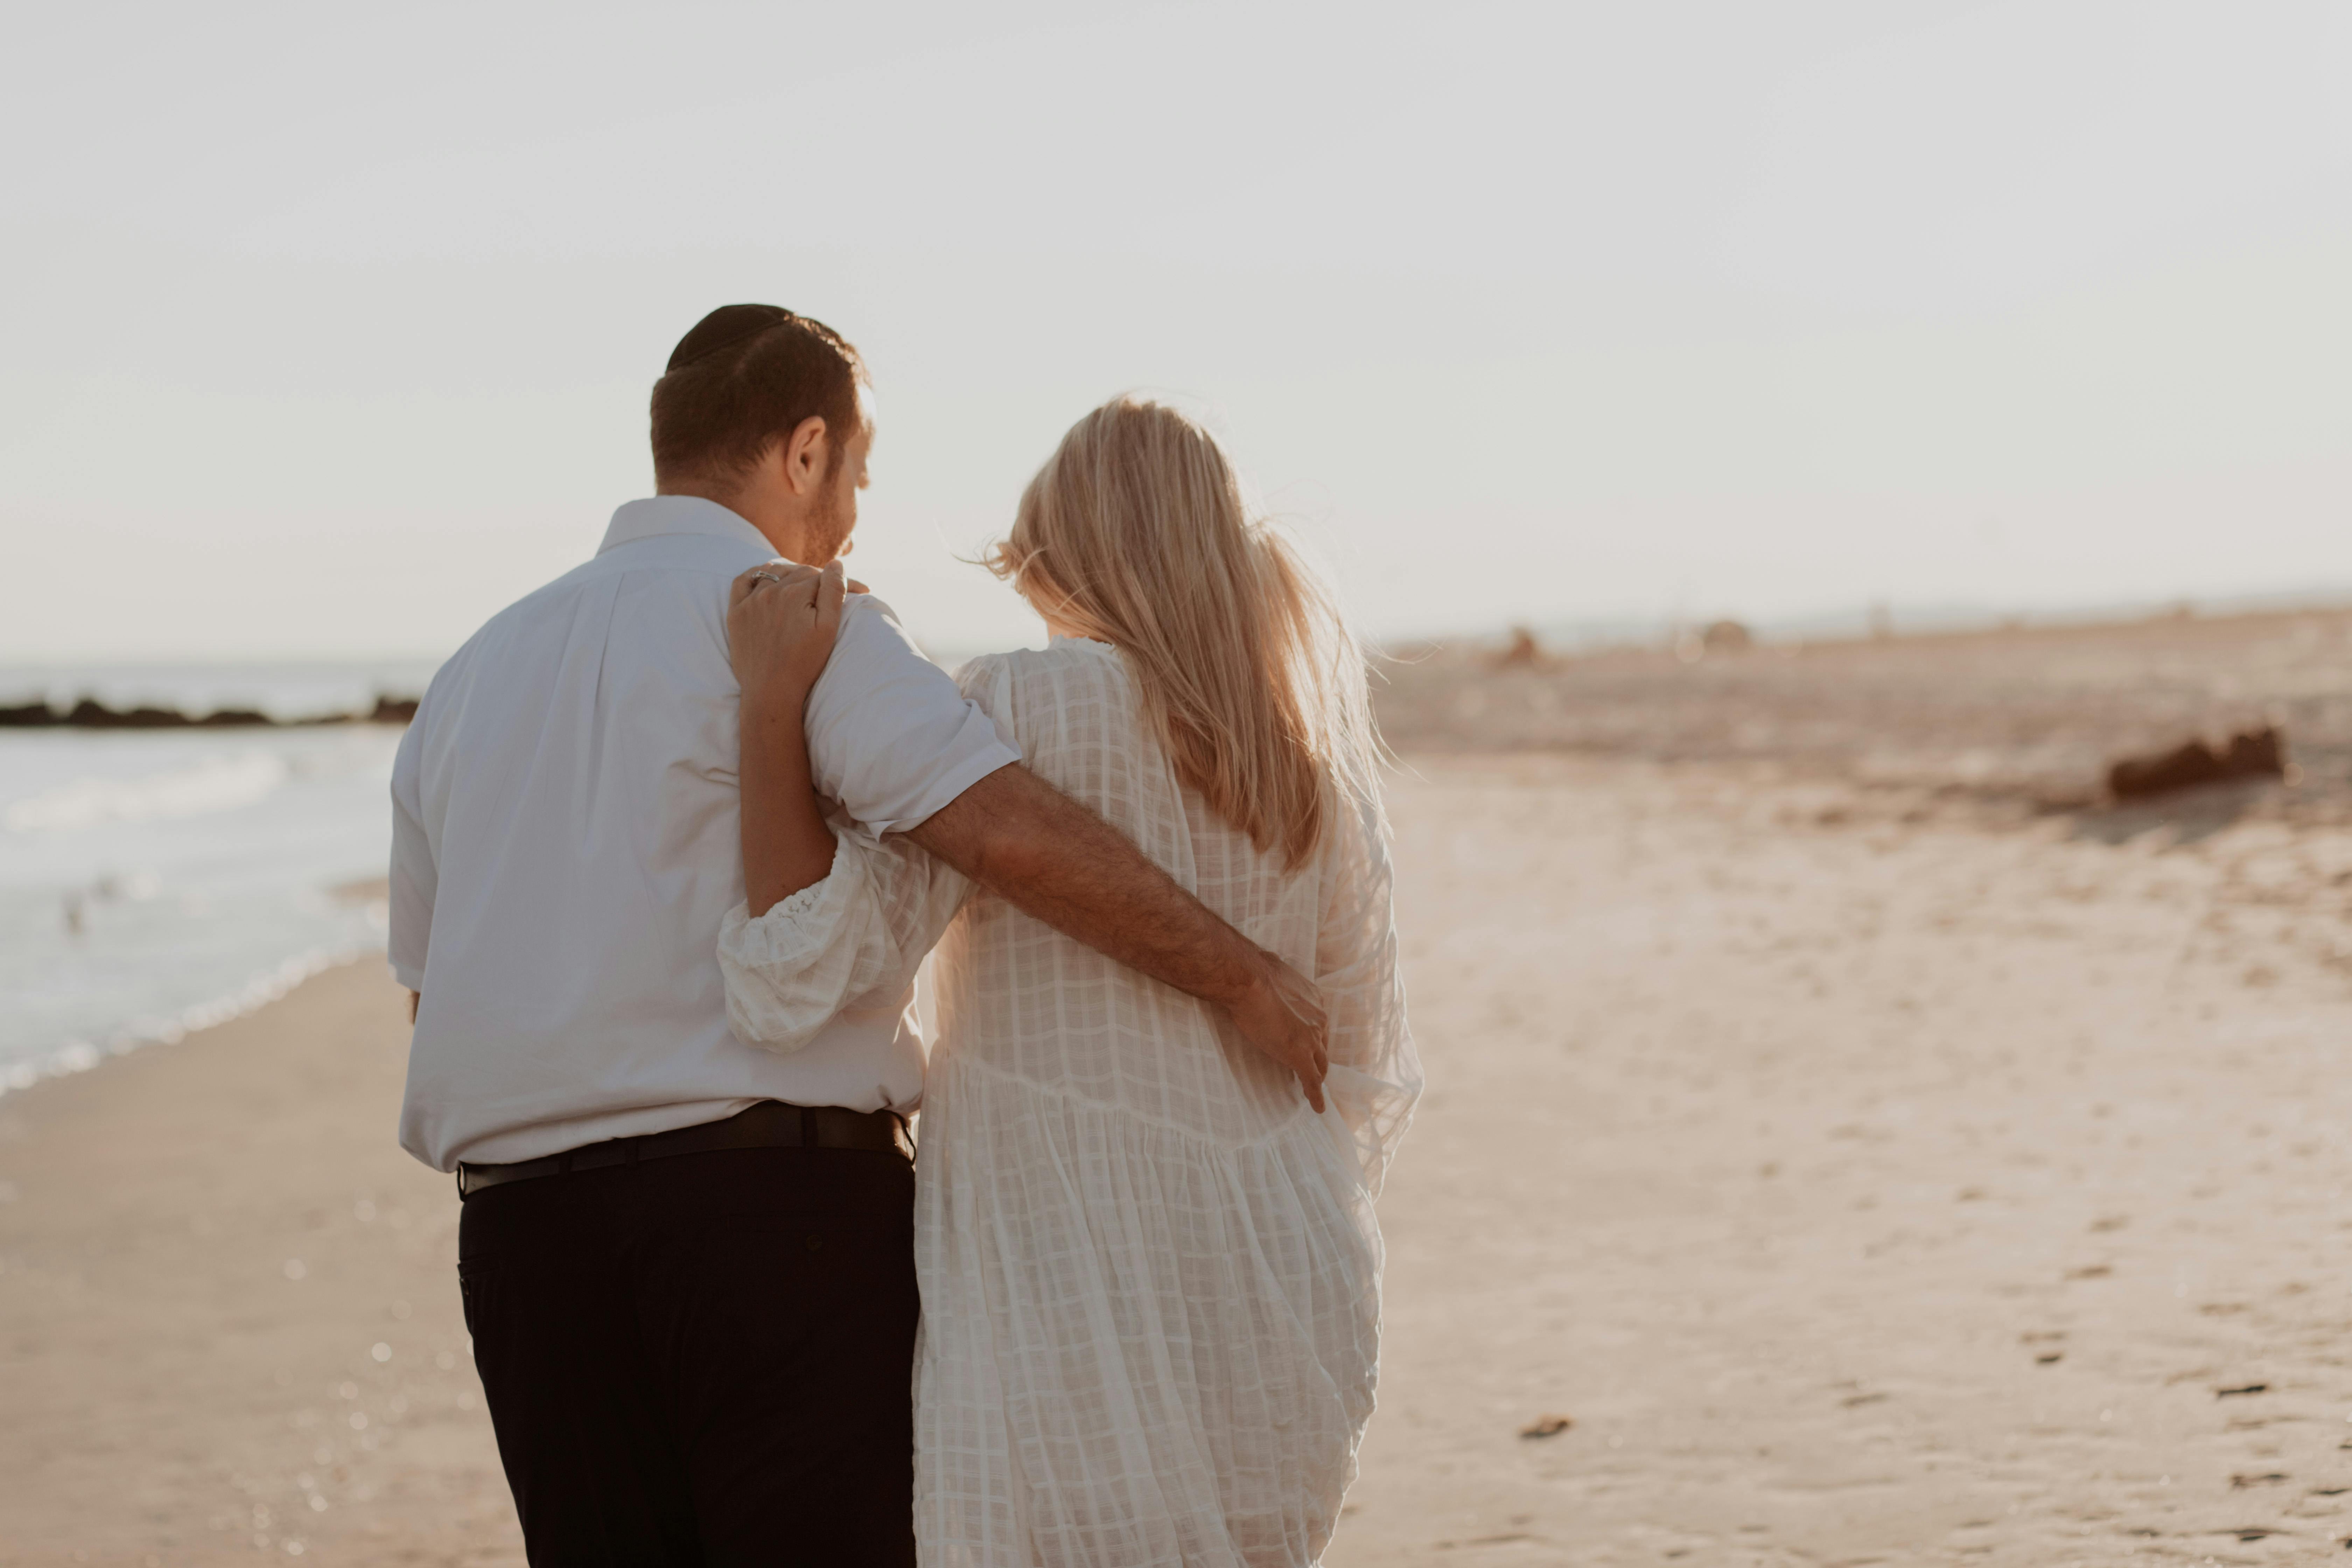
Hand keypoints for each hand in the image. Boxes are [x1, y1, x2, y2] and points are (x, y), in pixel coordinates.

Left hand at [729, 561, 859, 709]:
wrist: (771, 691)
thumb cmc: (804, 663)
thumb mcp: (828, 628)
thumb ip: (833, 591)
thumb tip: (836, 564)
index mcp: (795, 593)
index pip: (822, 576)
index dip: (841, 581)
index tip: (860, 590)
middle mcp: (770, 591)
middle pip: (798, 573)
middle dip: (819, 578)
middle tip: (833, 588)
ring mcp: (750, 601)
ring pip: (773, 573)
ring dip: (790, 573)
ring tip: (805, 583)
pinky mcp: (736, 613)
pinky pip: (743, 582)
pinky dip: (755, 575)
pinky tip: (767, 578)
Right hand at [1224, 949, 1329, 1112]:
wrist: (1249, 980)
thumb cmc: (1254, 971)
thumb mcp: (1272, 971)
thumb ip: (1274, 980)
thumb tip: (1262, 972)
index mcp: (1313, 999)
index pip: (1317, 1025)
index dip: (1313, 1037)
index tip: (1308, 1043)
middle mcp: (1318, 1019)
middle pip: (1323, 1046)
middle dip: (1319, 1058)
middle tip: (1313, 1069)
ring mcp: (1312, 1039)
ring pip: (1320, 1065)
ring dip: (1317, 1076)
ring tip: (1314, 1087)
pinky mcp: (1301, 1056)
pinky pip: (1312, 1081)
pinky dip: (1315, 1096)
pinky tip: (1317, 1108)